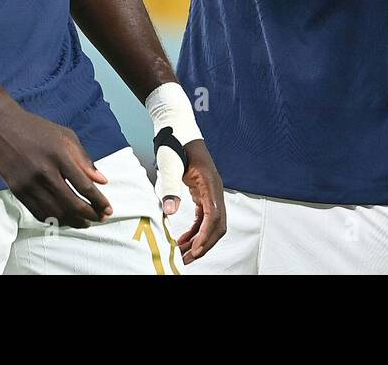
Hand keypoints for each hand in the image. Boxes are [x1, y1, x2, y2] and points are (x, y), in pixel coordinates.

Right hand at [0, 102, 112, 227]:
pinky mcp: (17, 190)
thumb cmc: (38, 129)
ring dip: (73, 221)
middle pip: (72, 203)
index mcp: (60, 155)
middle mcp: (45, 171)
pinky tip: (64, 220)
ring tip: (84, 223)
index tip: (108, 209)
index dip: (99, 201)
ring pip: (55, 212)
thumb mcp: (66, 136)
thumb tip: (102, 181)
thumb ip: (84, 159)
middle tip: (100, 219)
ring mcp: (29, 183)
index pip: (84, 186)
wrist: (2, 127)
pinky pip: (38, 212)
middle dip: (90, 215)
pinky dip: (54, 220)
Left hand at [172, 140, 226, 263]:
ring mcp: (210, 192)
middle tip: (187, 259)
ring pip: (212, 224)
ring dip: (200, 240)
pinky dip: (196, 231)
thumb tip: (169, 211)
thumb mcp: (169, 164)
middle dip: (204, 244)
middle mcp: (215, 189)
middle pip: (218, 225)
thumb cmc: (174, 142)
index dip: (206, 236)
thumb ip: (170, 187)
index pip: (214, 216)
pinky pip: (204, 218)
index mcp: (210, 182)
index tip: (194, 250)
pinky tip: (183, 240)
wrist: (178, 128)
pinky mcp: (203, 193)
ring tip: (183, 254)